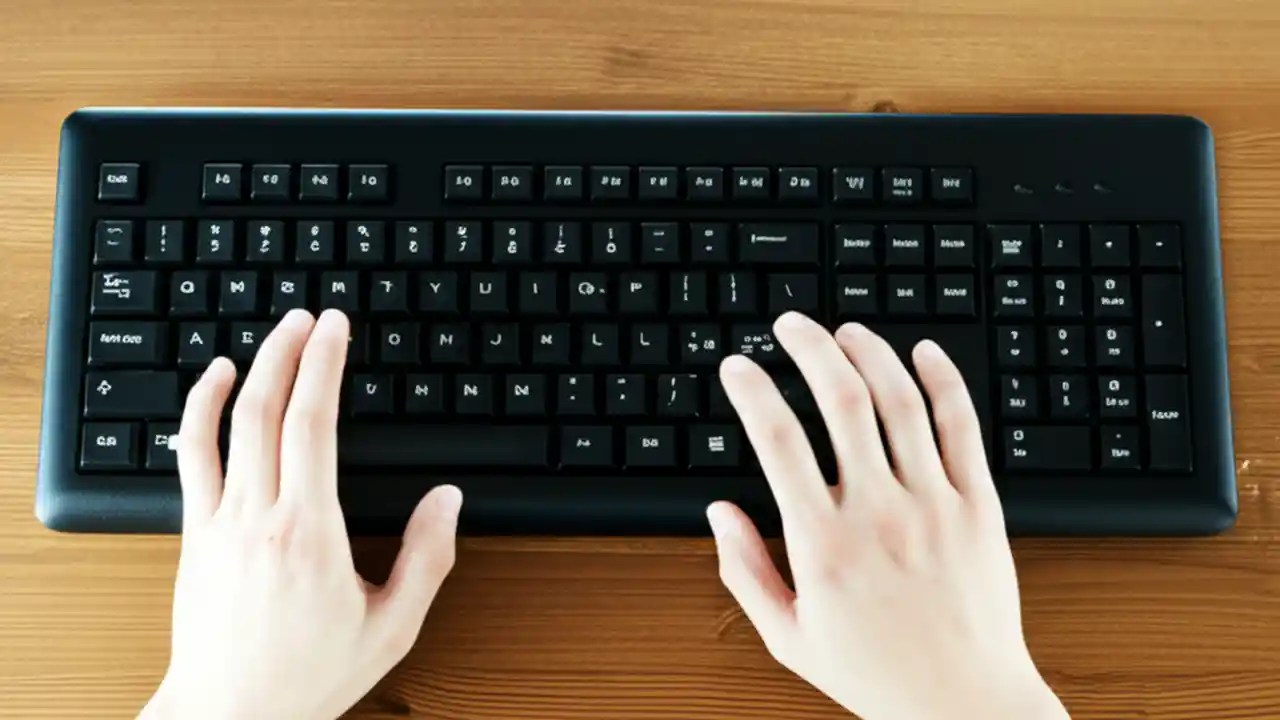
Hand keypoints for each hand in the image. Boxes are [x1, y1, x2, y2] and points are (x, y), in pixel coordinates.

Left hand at [141, 309, 462, 719]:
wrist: (228, 715)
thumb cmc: (306, 676)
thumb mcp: (390, 627)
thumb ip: (426, 559)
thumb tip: (448, 500)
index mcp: (310, 531)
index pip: (314, 423)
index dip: (324, 365)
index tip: (335, 328)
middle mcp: (259, 515)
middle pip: (268, 408)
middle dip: (290, 350)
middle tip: (310, 316)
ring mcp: (219, 521)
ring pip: (227, 424)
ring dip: (249, 369)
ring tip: (271, 334)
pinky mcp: (195, 534)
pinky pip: (190, 456)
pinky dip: (199, 410)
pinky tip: (214, 382)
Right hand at [707, 313, 1068, 719]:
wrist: (965, 704)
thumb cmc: (876, 675)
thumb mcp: (789, 637)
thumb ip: (745, 572)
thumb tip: (719, 514)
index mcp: (824, 543)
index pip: (777, 440)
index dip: (752, 391)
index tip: (739, 367)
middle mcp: (878, 512)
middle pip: (841, 400)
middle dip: (808, 346)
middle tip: (791, 325)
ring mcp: (934, 505)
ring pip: (900, 402)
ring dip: (869, 352)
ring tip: (846, 331)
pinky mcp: (979, 507)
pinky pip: (963, 428)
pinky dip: (944, 381)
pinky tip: (925, 354)